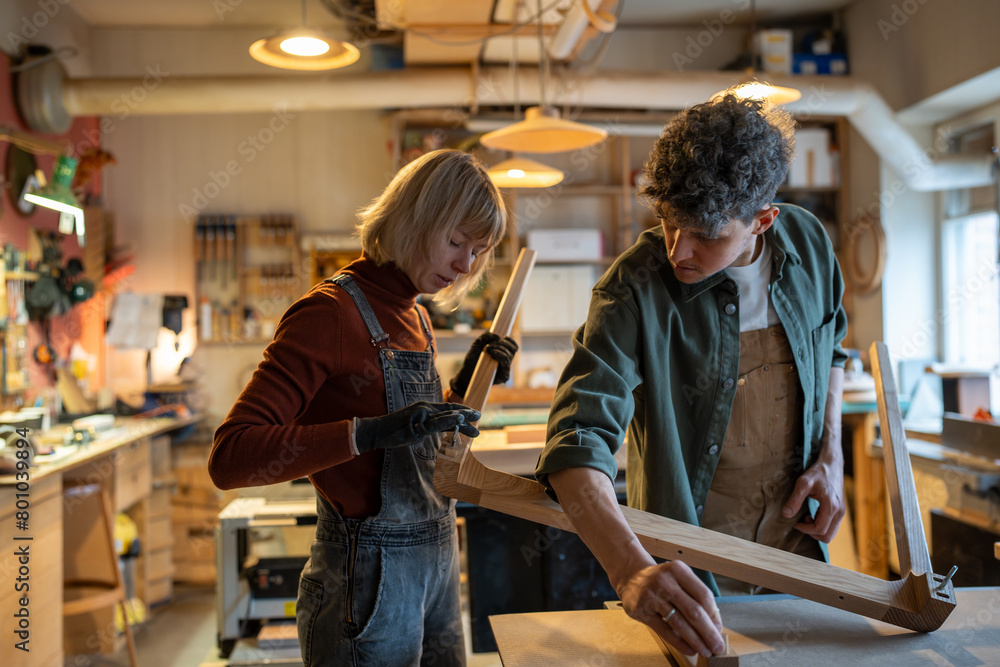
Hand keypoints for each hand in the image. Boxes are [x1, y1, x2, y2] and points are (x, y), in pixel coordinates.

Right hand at [353, 401, 479, 452]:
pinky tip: (460, 419)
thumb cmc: (394, 430)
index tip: (473, 415)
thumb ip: (428, 426)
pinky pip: (436, 424)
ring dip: (462, 417)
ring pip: (445, 416)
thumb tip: (440, 431)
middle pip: (450, 411)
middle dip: (466, 413)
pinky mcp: (417, 426)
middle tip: (479, 416)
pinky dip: (448, 420)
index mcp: (425, 408)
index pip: (447, 409)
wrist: (376, 431)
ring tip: (474, 420)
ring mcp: (421, 416)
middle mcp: (425, 408)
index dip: (461, 411)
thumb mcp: (415, 427)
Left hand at [449, 332, 518, 396]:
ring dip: (499, 348)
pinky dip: (500, 355)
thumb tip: (498, 336)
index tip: (500, 337)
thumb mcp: (477, 343)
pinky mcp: (503, 376)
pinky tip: (492, 353)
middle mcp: (506, 360)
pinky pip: (506, 363)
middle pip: (513, 349)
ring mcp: (505, 368)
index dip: (509, 340)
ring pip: (510, 355)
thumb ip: (485, 336)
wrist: (466, 373)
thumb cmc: (473, 359)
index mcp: (503, 352)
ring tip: (488, 349)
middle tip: (490, 344)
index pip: (513, 345)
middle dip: (503, 343)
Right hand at [618, 561, 724, 658]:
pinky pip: (664, 630)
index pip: (703, 595)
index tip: (719, 629)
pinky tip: (689, 649)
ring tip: (705, 651)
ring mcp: (651, 595)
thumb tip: (714, 625)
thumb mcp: (678, 579)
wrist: (631, 578)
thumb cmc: (662, 581)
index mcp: (678, 570)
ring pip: (679, 622)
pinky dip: (679, 643)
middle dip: (708, 632)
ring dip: (695, 640)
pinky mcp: (642, 610)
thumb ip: (695, 596)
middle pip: (693, 611)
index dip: (714, 615)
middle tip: (717, 646)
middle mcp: (665, 581)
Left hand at [783, 457, 844, 542]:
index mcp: (831, 506)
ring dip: (817, 530)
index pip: (819, 529)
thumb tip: (786, 514)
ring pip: (831, 533)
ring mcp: (841, 512)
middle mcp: (839, 512)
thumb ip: (795, 499)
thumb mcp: (803, 483)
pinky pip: (832, 527)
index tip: (796, 523)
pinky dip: (822, 526)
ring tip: (808, 518)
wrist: (832, 465)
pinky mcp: (840, 510)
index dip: (805, 529)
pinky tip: (814, 515)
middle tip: (802, 521)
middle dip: (812, 533)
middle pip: (827, 536)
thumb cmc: (818, 472)